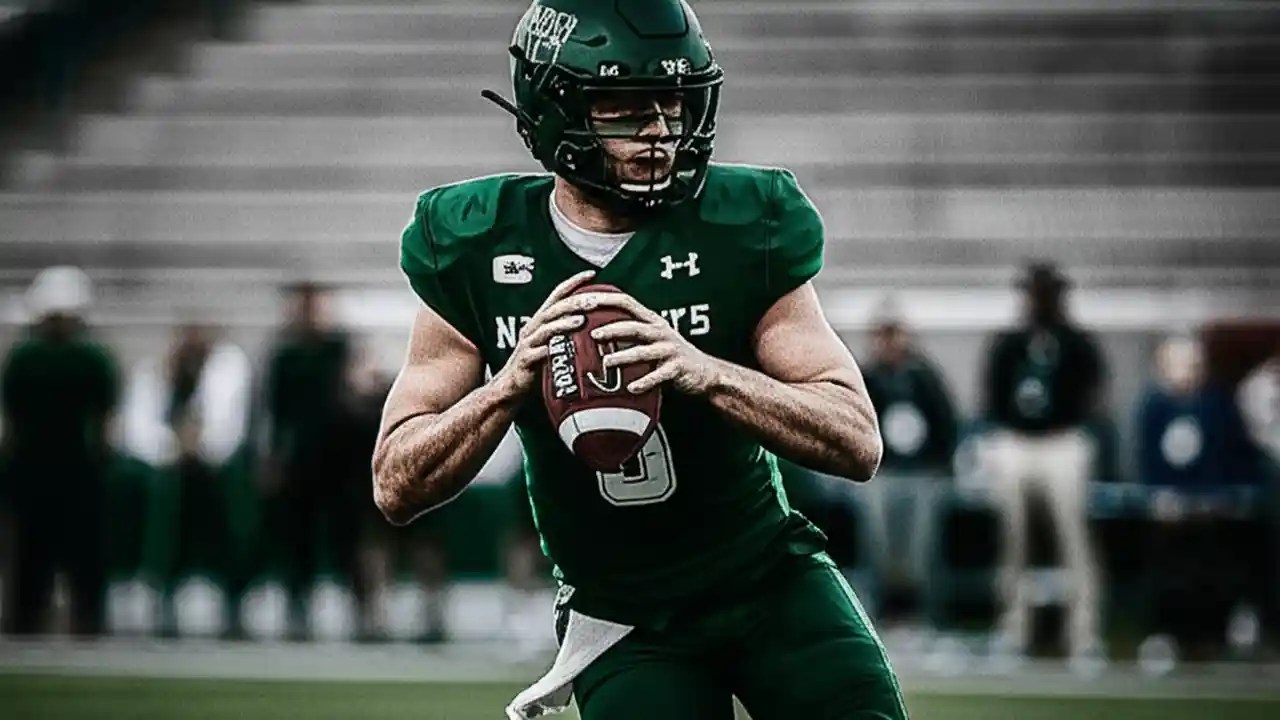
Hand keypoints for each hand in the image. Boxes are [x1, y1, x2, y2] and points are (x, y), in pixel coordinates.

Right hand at [492, 270, 595, 398]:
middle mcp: (532, 328)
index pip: (557, 295)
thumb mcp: (552, 344)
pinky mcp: (525, 361)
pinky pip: (539, 353)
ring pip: (546, 329)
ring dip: (564, 323)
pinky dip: (551, 349)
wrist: (510, 388)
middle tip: (595, 298)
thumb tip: (594, 323)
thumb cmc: (536, 366)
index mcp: (540, 321)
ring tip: (582, 320)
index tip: (592, 274)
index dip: (573, 282)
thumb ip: (567, 332)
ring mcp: (528, 344)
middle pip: (554, 309)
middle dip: (575, 302)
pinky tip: (564, 348)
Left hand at [587, 292, 719, 395]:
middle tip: (593, 334)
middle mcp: (660, 331)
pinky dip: (645, 381)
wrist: (704, 371)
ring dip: (624, 357)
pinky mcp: (678, 368)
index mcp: (651, 320)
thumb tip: (590, 331)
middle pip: (634, 326)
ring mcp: (670, 349)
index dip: (606, 299)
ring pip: (644, 351)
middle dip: (613, 329)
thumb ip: (627, 332)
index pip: (626, 302)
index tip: (585, 301)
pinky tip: (632, 387)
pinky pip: (659, 375)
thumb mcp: (650, 337)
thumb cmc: (669, 354)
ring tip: (607, 363)